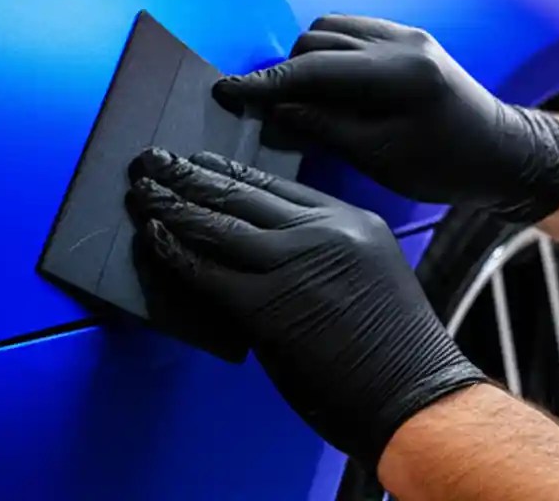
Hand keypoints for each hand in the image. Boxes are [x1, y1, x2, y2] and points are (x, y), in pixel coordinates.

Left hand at [127, 148, 484, 469]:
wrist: (415, 396)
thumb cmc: (392, 350)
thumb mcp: (366, 277)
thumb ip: (317, 255)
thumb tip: (258, 251)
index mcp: (350, 222)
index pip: (275, 185)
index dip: (228, 171)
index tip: (198, 161)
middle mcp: (323, 234)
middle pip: (241, 194)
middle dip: (191, 175)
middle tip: (154, 161)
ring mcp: (294, 267)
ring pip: (219, 225)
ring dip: (172, 206)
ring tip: (143, 190)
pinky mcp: (268, 307)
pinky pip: (208, 272)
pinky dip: (175, 252)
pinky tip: (155, 236)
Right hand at [213, 14, 558, 222]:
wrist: (502, 153)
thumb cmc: (445, 166)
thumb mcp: (378, 157)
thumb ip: (321, 127)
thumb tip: (272, 110)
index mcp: (397, 74)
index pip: (312, 68)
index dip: (264, 82)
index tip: (226, 91)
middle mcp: (401, 42)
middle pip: (315, 40)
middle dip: (287, 72)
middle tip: (271, 110)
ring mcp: (406, 34)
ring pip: (329, 29)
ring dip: (307, 60)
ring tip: (302, 99)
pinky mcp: (407, 37)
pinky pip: (351, 32)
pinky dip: (329, 54)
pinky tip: (330, 85)